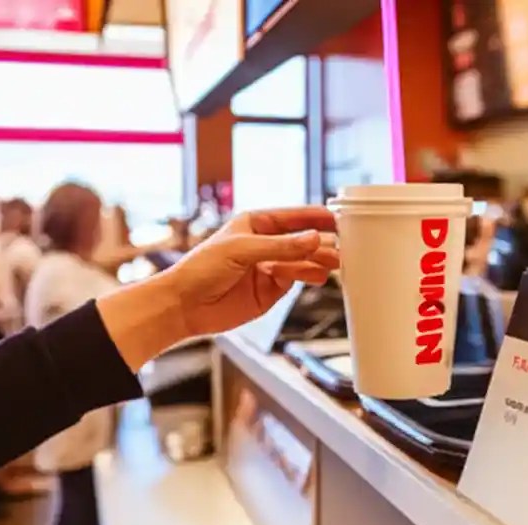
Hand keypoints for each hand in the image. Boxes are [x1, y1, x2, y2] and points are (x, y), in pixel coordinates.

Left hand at [162, 207, 338, 335]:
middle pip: (301, 240)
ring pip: (302, 261)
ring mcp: (269, 268)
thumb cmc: (201, 268)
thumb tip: (313, 239)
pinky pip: (295, 280)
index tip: (337, 217)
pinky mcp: (270, 291)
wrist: (184, 305)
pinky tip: (320, 276)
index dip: (315, 217)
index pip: (292, 217)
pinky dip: (308, 277)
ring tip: (336, 262)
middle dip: (322, 241)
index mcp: (255, 224)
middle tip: (343, 244)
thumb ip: (280, 246)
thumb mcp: (241, 250)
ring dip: (319, 260)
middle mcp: (265, 245)